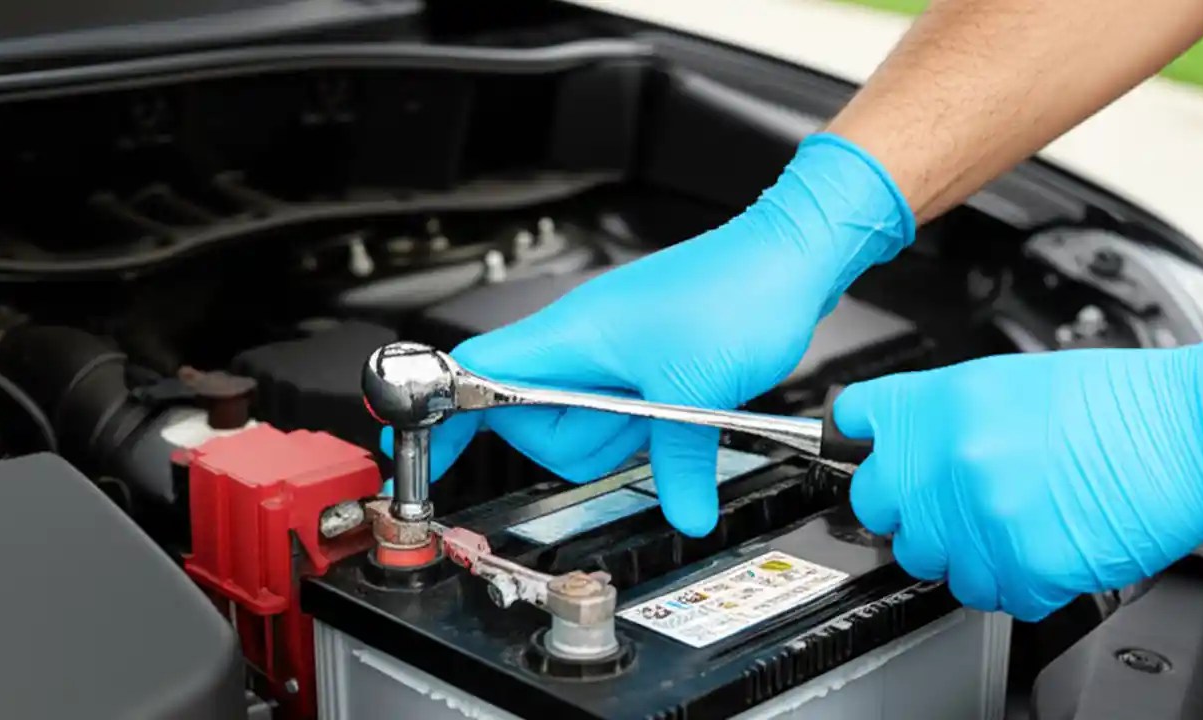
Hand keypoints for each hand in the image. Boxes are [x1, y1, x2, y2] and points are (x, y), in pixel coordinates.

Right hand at [383, 134, 913, 535]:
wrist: (789, 255)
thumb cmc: (739, 291)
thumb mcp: (701, 392)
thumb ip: (679, 464)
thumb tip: (681, 513)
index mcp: (568, 336)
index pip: (473, 375)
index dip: (437, 415)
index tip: (413, 452)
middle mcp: (578, 340)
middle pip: (526, 417)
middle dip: (571, 438)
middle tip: (627, 421)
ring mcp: (607, 348)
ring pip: (575, 422)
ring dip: (614, 434)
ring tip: (663, 407)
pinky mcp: (637, 357)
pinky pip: (614, 411)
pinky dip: (640, 424)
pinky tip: (674, 408)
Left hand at [834, 333, 1202, 620]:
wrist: (1185, 432)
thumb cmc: (1110, 402)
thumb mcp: (1000, 382)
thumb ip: (938, 415)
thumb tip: (900, 440)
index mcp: (936, 406)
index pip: (851, 423)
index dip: (858, 440)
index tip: (865, 450)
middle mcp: (946, 463)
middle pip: (876, 505)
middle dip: (906, 505)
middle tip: (945, 497)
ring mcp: (979, 521)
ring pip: (928, 560)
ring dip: (959, 549)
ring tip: (1005, 521)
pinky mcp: (1021, 570)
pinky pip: (989, 593)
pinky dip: (1012, 579)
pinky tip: (1039, 545)